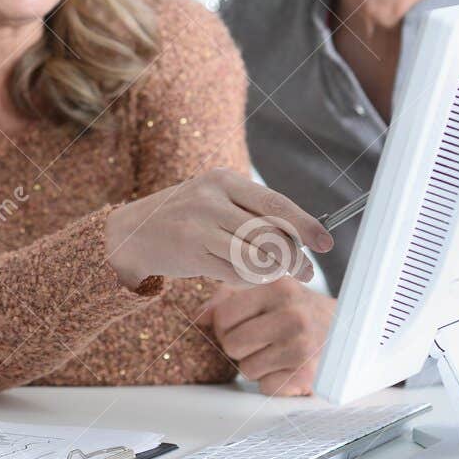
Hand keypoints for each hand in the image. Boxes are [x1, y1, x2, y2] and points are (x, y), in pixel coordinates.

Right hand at [104, 168, 331, 289]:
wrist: (132, 233)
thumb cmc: (186, 218)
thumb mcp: (216, 201)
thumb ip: (254, 214)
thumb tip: (303, 240)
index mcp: (222, 180)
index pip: (276, 204)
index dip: (305, 225)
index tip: (326, 244)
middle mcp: (210, 199)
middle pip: (270, 234)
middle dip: (294, 257)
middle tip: (303, 270)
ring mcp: (199, 225)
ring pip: (256, 256)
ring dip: (271, 270)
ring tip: (271, 271)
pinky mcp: (191, 252)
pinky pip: (236, 273)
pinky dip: (248, 278)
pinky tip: (243, 274)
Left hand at [200, 278, 335, 395]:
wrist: (348, 334)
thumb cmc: (298, 311)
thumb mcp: (267, 292)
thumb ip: (227, 298)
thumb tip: (199, 318)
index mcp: (279, 288)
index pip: (224, 316)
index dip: (225, 325)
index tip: (241, 324)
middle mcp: (293, 316)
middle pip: (232, 344)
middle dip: (239, 346)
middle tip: (260, 341)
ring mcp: (303, 348)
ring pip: (246, 369)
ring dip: (256, 365)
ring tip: (278, 352)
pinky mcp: (308, 377)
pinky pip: (265, 388)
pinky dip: (273, 382)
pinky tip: (289, 367)